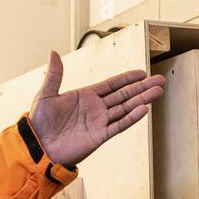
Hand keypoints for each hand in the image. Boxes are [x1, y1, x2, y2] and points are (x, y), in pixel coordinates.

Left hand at [28, 50, 164, 166]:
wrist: (38, 146)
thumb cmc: (39, 122)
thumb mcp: (46, 94)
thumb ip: (54, 75)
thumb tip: (54, 52)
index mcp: (86, 96)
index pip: (112, 85)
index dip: (127, 79)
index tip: (142, 73)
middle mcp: (96, 108)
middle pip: (124, 96)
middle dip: (142, 88)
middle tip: (160, 80)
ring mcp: (99, 122)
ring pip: (125, 109)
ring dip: (142, 100)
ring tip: (158, 92)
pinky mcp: (99, 136)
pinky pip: (119, 126)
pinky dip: (132, 118)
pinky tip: (144, 109)